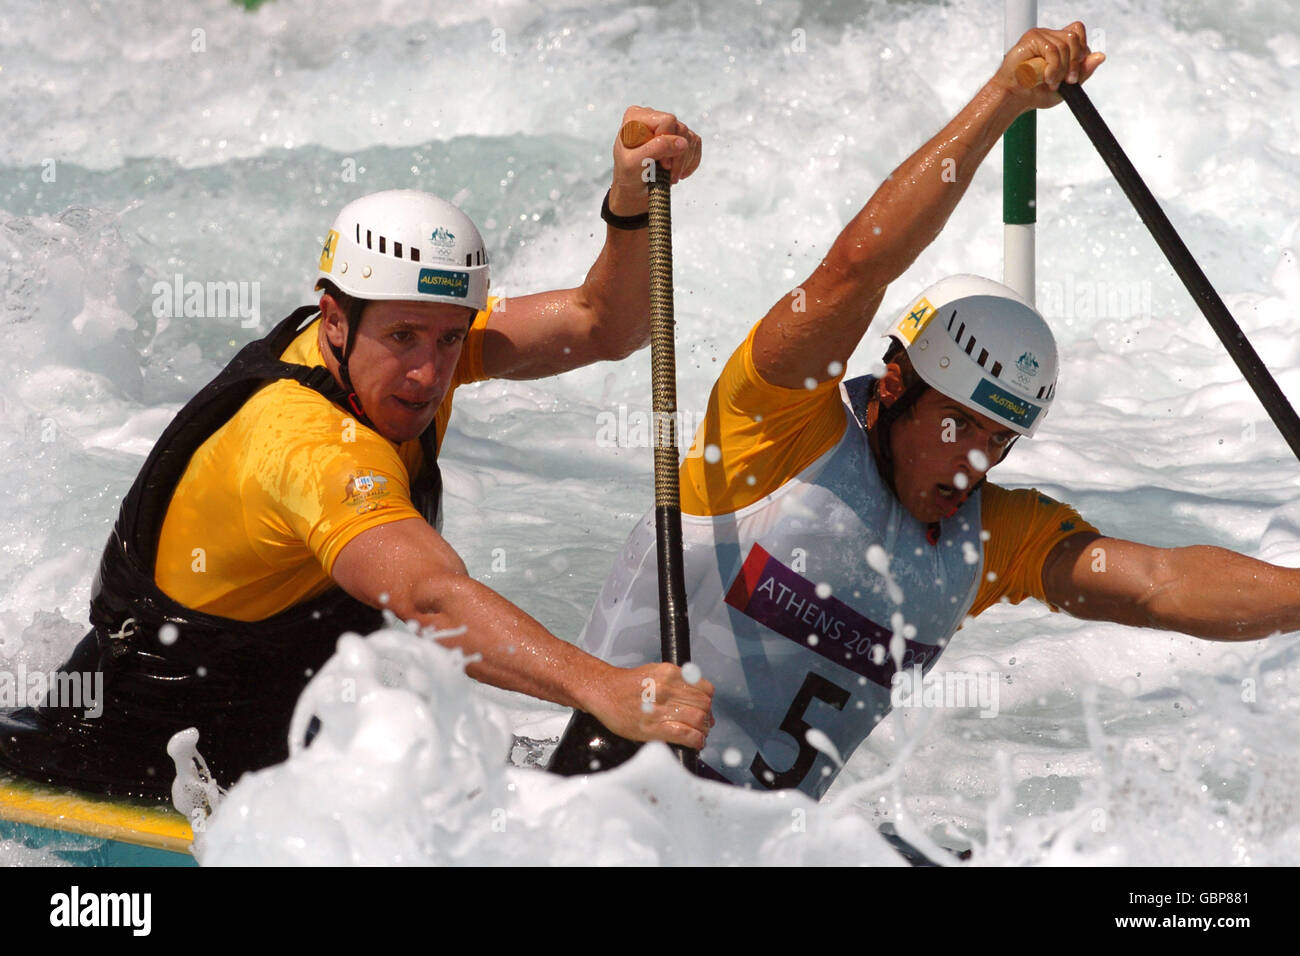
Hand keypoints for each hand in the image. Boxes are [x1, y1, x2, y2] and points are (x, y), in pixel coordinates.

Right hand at [583, 660, 713, 749]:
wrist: (603, 691)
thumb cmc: (627, 685)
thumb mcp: (655, 672)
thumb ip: (677, 681)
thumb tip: (698, 696)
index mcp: (670, 674)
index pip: (705, 689)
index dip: (708, 702)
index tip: (706, 709)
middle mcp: (668, 688)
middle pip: (704, 705)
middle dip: (707, 717)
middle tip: (703, 724)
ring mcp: (661, 708)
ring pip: (698, 719)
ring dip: (703, 730)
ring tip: (698, 734)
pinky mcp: (654, 727)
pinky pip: (685, 734)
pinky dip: (696, 740)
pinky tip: (696, 743)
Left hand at [609, 105, 702, 214]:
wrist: (634, 188)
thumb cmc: (628, 175)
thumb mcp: (634, 164)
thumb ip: (656, 149)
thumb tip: (682, 142)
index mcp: (637, 117)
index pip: (667, 121)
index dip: (669, 143)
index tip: (662, 163)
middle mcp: (653, 117)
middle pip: (681, 129)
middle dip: (677, 156)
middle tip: (667, 172)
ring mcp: (668, 126)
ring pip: (690, 138)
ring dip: (683, 162)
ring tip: (670, 175)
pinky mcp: (680, 136)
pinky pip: (696, 144)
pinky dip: (690, 162)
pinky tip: (678, 172)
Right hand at [996, 21, 1105, 109]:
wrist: (1015, 98)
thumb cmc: (1036, 92)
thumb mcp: (1067, 85)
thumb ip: (1083, 71)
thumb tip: (1101, 56)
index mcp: (1059, 43)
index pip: (1078, 31)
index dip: (1082, 50)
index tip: (1074, 74)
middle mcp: (1050, 36)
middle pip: (1075, 37)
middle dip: (1075, 62)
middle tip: (1066, 81)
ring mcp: (1041, 35)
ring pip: (1065, 44)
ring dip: (1061, 69)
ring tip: (1051, 83)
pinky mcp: (1031, 38)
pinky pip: (1052, 49)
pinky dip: (1053, 67)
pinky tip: (1046, 78)